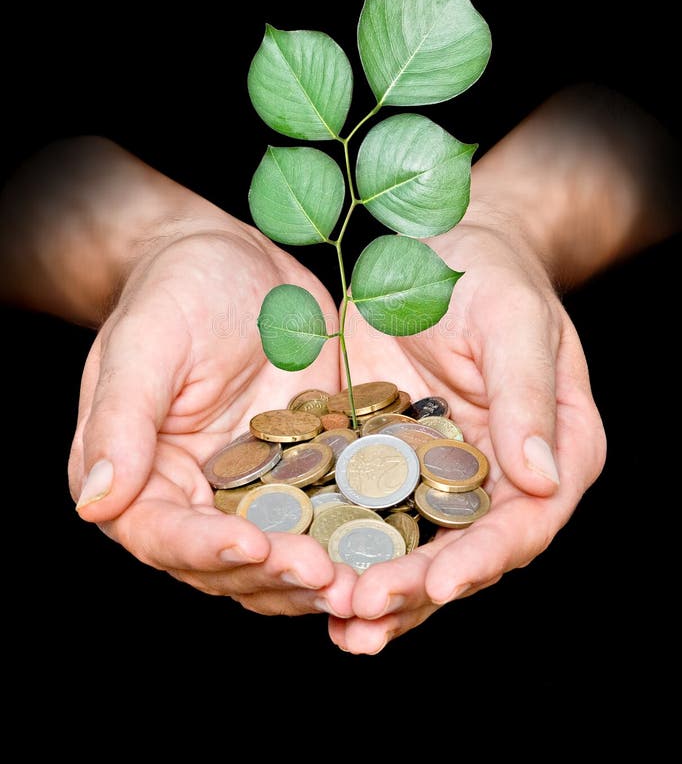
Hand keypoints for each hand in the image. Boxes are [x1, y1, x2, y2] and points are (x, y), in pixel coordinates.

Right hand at [68, 225, 355, 616]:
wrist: (239, 261)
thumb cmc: (178, 287)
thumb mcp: (146, 341)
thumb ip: (121, 421)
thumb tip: (97, 501)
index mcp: (141, 475)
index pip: (163, 535)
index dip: (206, 549)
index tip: (253, 547)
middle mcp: (194, 496)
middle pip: (228, 564)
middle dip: (276, 577)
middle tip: (330, 580)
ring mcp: (253, 490)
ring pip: (279, 557)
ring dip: (319, 577)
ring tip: (367, 583)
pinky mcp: (303, 474)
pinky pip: (326, 517)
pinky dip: (351, 538)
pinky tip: (391, 546)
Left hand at [328, 220, 605, 652]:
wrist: (434, 251)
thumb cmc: (490, 273)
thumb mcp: (513, 320)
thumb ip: (525, 395)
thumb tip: (541, 481)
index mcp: (554, 451)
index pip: (526, 521)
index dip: (484, 557)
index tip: (441, 584)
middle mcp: (501, 476)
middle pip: (465, 550)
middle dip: (418, 588)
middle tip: (365, 612)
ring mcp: (441, 475)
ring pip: (416, 546)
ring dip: (381, 587)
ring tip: (340, 624)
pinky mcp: (390, 462)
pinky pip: (368, 512)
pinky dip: (344, 546)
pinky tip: (310, 572)